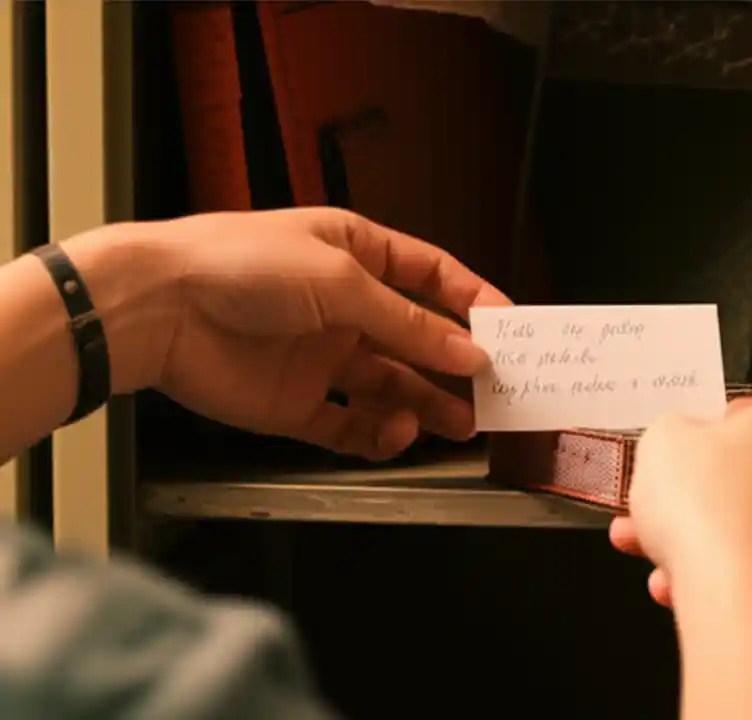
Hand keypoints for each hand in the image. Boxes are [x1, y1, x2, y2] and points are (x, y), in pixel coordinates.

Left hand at [68, 207, 508, 460]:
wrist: (157, 309)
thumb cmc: (237, 264)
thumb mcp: (341, 281)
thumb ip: (409, 323)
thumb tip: (467, 351)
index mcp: (355, 254)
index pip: (431, 276)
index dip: (473, 301)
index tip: (510, 329)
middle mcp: (342, 306)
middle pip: (417, 340)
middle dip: (456, 366)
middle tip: (494, 392)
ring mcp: (321, 356)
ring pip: (391, 387)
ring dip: (426, 406)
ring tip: (458, 425)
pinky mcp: (296, 401)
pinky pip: (350, 424)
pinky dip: (378, 434)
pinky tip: (395, 433)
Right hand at [609, 396, 751, 609]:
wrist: (742, 598)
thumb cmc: (707, 498)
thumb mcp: (664, 439)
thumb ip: (676, 433)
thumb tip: (688, 446)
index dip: (712, 431)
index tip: (681, 451)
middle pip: (750, 479)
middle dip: (691, 495)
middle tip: (649, 505)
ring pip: (747, 529)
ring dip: (692, 538)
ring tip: (640, 549)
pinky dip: (714, 575)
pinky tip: (669, 586)